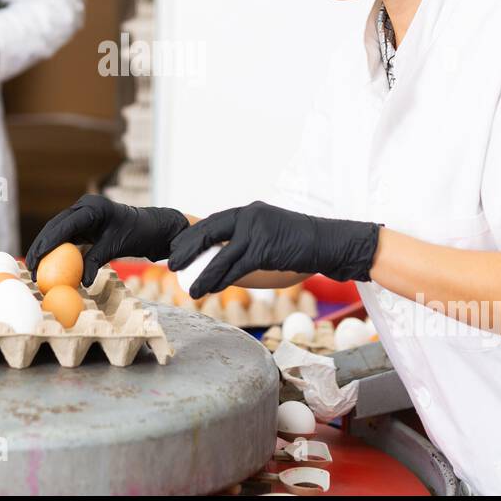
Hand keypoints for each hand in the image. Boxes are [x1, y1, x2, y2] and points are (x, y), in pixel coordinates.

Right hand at [26, 194, 189, 284]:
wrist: (151, 226)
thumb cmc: (137, 233)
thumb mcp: (116, 247)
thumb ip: (97, 261)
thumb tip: (81, 282)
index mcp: (93, 208)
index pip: (65, 224)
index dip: (48, 242)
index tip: (37, 259)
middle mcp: (85, 206)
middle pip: (55, 226)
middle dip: (41, 246)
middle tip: (30, 267)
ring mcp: (83, 213)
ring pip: (57, 230)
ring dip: (46, 248)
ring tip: (34, 269)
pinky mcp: (84, 222)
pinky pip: (66, 235)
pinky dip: (57, 249)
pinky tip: (48, 264)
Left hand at [168, 200, 380, 297]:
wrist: (328, 242)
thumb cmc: (301, 242)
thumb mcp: (270, 232)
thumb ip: (250, 238)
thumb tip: (229, 254)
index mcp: (249, 211)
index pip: (213, 221)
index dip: (193, 235)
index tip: (178, 247)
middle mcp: (249, 216)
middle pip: (208, 231)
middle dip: (187, 249)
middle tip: (172, 264)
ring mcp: (256, 231)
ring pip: (219, 255)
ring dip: (201, 274)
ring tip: (188, 288)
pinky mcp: (263, 249)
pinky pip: (234, 268)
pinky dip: (218, 280)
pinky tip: (208, 289)